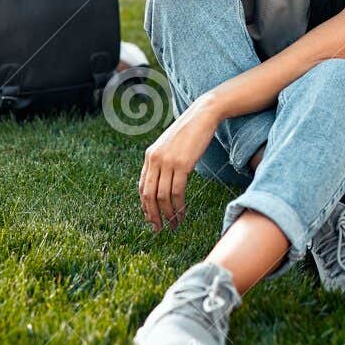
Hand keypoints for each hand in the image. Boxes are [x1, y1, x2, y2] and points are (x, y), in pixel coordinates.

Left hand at [138, 98, 220, 231]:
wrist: (202, 115)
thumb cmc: (189, 131)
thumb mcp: (170, 146)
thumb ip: (163, 162)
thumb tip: (163, 183)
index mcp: (149, 156)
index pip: (142, 186)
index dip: (145, 205)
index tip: (150, 218)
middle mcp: (154, 159)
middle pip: (148, 195)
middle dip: (153, 215)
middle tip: (158, 228)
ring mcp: (167, 162)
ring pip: (162, 196)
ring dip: (168, 214)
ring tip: (174, 225)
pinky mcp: (182, 164)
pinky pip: (177, 191)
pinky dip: (179, 206)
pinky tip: (182, 213)